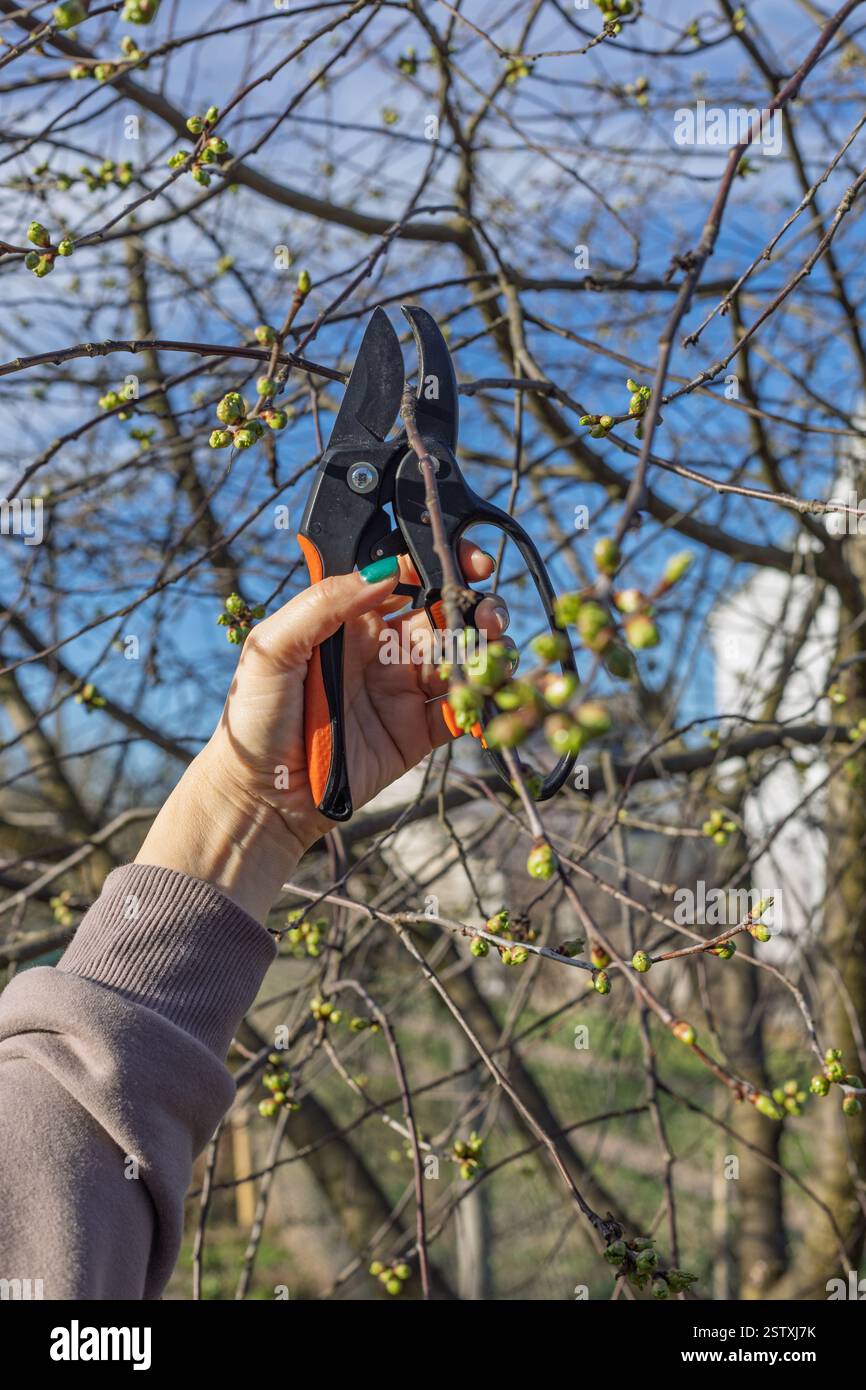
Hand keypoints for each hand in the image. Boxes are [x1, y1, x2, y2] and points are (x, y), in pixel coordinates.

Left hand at [136, 544, 509, 920]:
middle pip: (441, 615)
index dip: (436, 564)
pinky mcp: (416, 734)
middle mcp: (380, 651)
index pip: (402, 580)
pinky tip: (489, 686)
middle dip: (472, 605)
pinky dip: (481, 696)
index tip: (466, 561)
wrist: (259, 797)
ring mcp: (401, 692)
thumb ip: (323, 604)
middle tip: (489, 611)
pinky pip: (459, 709)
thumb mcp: (272, 648)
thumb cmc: (252, 717)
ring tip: (495, 643)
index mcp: (348, 621)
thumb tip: (383, 573)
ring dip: (484, 646)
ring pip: (458, 657)